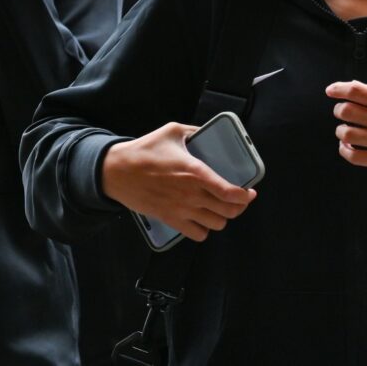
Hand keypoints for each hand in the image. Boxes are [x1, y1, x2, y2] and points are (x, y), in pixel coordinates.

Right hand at [99, 122, 256, 241]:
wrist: (117, 172)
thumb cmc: (144, 151)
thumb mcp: (173, 131)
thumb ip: (195, 131)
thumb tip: (207, 131)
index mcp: (195, 172)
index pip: (230, 192)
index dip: (245, 196)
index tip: (250, 192)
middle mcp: (192, 194)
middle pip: (228, 211)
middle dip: (239, 206)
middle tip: (239, 199)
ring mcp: (181, 210)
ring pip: (216, 224)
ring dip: (222, 217)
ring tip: (220, 208)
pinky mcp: (170, 219)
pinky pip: (197, 234)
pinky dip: (204, 229)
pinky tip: (202, 218)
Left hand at [326, 80, 366, 171]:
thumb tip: (353, 86)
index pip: (357, 91)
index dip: (340, 89)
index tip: (331, 91)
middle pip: (348, 111)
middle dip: (340, 110)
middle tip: (343, 112)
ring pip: (347, 135)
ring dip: (341, 131)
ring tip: (345, 130)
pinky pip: (354, 157)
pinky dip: (345, 150)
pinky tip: (348, 146)